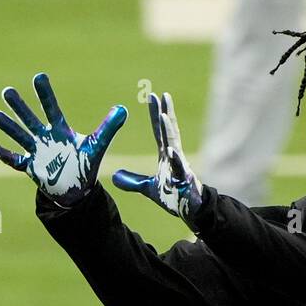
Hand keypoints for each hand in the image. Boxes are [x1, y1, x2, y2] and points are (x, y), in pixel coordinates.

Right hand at [0, 73, 126, 206]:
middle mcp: (45, 137)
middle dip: (19, 106)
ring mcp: (36, 152)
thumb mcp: (97, 145)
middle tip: (7, 91)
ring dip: (8, 127)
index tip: (39, 77)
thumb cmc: (84, 165)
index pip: (51, 108)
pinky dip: (7, 156)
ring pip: (20, 136)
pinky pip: (17, 161)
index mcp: (59, 130)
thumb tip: (124, 109)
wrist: (76, 190)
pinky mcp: (31, 168)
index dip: (45, 94)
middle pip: (30, 119)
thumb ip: (108, 127)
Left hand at [112, 91, 202, 222]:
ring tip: (164, 115)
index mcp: (166, 155)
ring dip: (169, 130)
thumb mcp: (148, 188)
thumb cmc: (173, 195)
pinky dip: (176, 159)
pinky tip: (171, 150)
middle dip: (165, 113)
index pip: (160, 131)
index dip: (155, 115)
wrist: (190, 210)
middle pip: (169, 131)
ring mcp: (181, 166)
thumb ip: (133, 181)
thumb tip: (114, 177)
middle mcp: (175, 156)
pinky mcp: (185, 180)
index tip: (152, 97)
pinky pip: (180, 168)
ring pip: (175, 145)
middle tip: (162, 95)